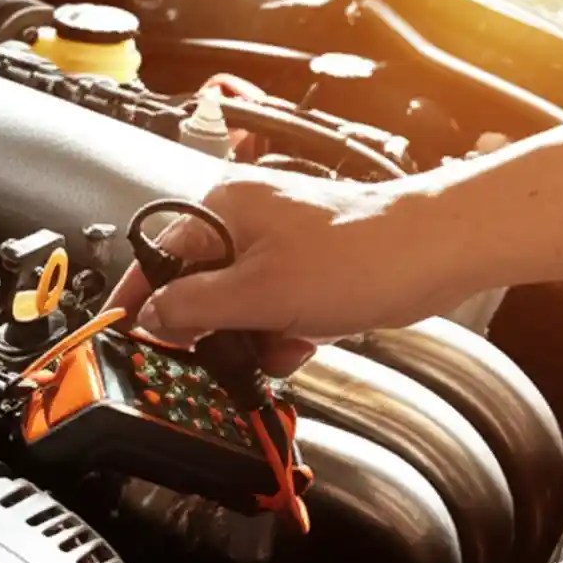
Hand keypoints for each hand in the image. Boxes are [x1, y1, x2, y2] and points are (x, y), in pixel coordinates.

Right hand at [104, 167, 474, 375]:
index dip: (138, 300)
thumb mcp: (258, 294)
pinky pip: (270, 307)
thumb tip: (150, 318)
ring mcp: (276, 242)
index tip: (123, 334)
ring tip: (280, 345)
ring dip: (252, 335)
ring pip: (236, 304)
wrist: (438, 252)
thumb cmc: (361, 254)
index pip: (156, 257)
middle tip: (218, 353)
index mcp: (221, 209)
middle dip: (212, 327)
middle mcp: (244, 218)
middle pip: (197, 286)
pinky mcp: (304, 267)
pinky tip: (302, 340)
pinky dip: (280, 331)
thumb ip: (192, 307)